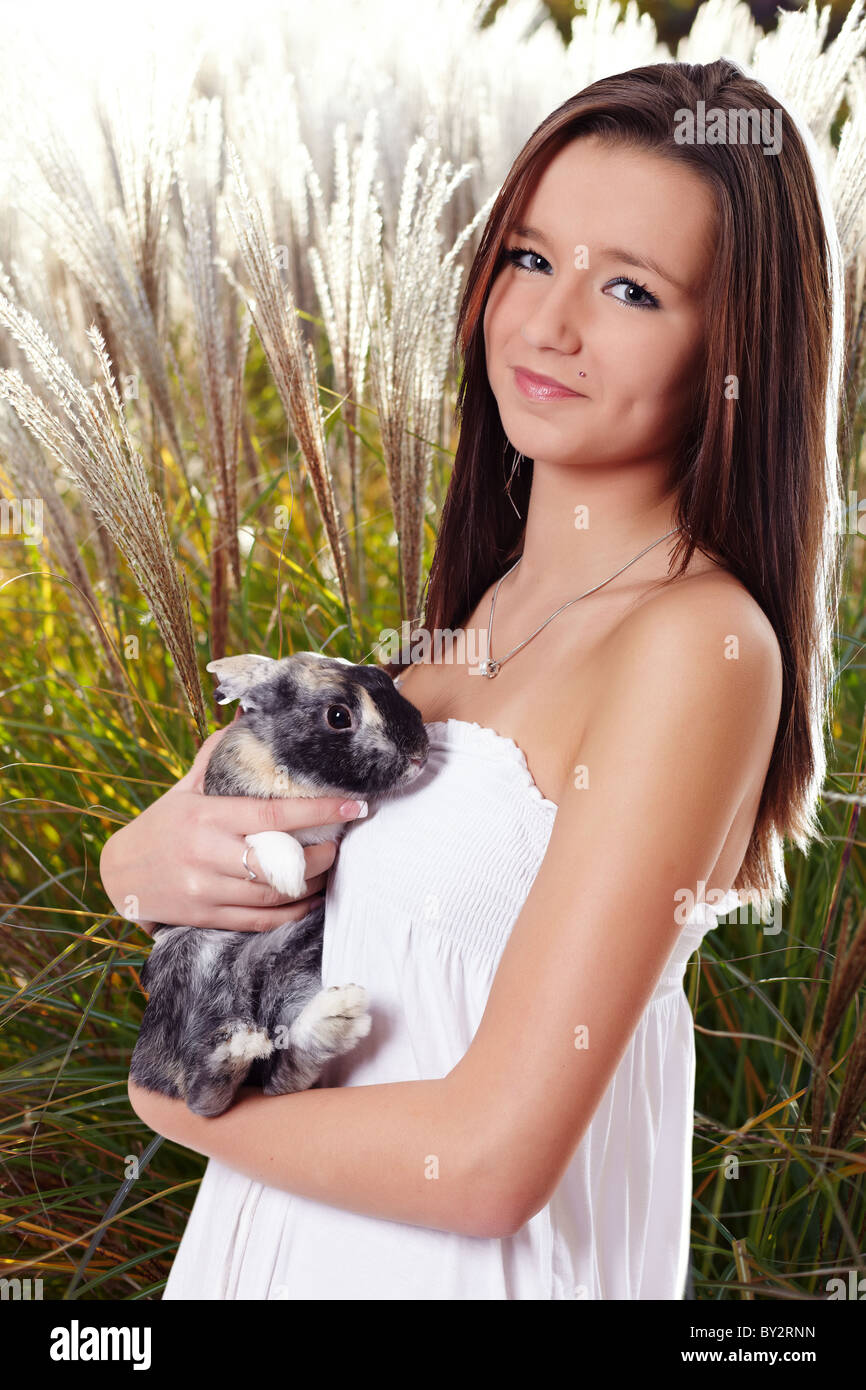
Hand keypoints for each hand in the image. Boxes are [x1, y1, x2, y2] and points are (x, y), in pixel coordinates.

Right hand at [99, 714, 365, 933]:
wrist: (119, 874)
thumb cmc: (162, 824)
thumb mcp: (185, 788)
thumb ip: (217, 756)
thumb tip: (246, 716)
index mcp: (208, 817)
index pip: (274, 814)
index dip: (319, 811)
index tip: (354, 806)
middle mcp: (208, 855)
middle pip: (281, 861)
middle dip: (321, 854)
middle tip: (340, 843)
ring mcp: (207, 890)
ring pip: (275, 893)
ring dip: (311, 883)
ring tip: (328, 868)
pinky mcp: (207, 918)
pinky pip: (261, 920)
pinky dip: (292, 911)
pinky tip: (309, 898)